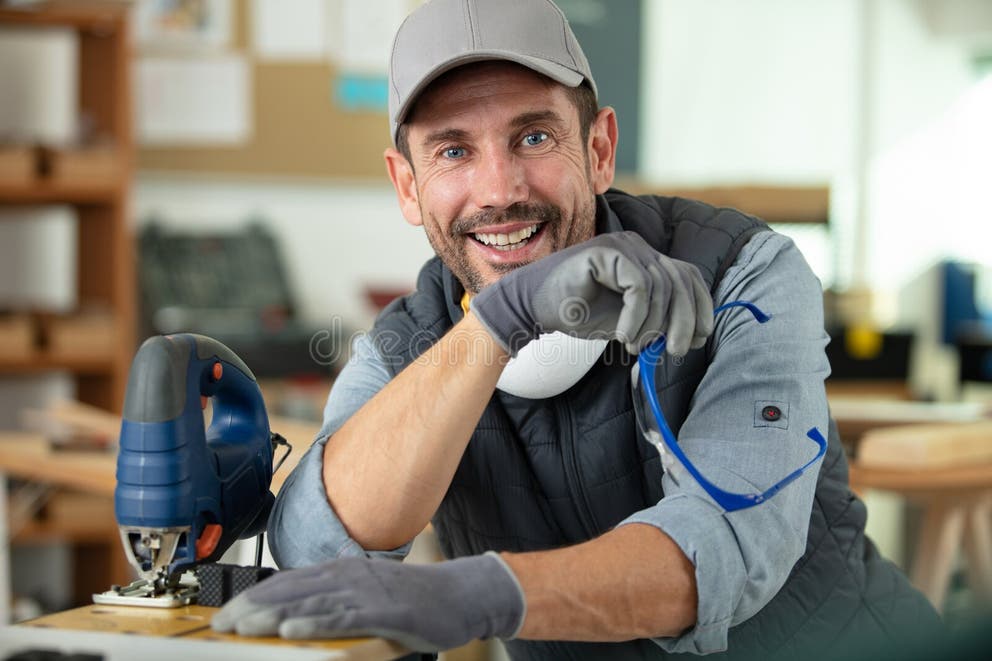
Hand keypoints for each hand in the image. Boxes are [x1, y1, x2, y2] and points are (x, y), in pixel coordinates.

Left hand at [210, 552, 524, 651]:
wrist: (461, 595)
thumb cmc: (413, 600)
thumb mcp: (368, 594)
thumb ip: (335, 599)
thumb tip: (299, 613)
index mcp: (341, 570)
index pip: (286, 582)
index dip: (253, 597)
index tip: (225, 614)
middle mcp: (348, 575)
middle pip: (290, 590)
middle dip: (251, 607)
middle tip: (219, 624)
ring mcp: (366, 592)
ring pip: (309, 604)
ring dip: (272, 616)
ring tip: (242, 627)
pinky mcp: (385, 611)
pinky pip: (343, 619)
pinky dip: (315, 624)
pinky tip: (292, 631)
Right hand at [470, 231, 713, 355]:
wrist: (533, 307)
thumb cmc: (578, 312)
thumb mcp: (629, 321)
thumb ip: (658, 321)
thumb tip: (697, 334)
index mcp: (646, 259)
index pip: (688, 276)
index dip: (701, 307)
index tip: (699, 338)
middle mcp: (637, 247)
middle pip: (680, 281)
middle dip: (683, 320)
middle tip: (672, 351)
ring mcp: (622, 246)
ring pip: (661, 286)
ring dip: (652, 325)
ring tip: (636, 345)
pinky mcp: (606, 251)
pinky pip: (638, 286)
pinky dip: (636, 316)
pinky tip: (622, 335)